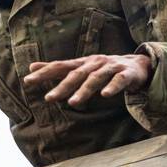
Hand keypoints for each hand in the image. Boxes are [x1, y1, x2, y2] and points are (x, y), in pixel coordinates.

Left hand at [23, 53, 152, 108]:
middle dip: (62, 86)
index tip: (27, 81)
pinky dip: (112, 87)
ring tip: (73, 103)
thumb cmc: (104, 69)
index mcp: (82, 63)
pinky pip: (118, 81)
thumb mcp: (80, 67)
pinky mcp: (126, 74)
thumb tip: (31, 67)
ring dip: (84, 90)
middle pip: (76, 75)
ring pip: (95, 78)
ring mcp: (110, 67)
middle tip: (49, 98)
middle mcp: (94, 63)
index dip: (44, 73)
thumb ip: (57, 69)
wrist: (138, 65)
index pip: (60, 67)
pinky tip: (105, 95)